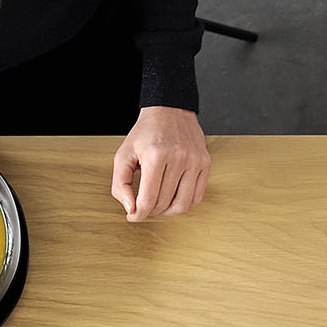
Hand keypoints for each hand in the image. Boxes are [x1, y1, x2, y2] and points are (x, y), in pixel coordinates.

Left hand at [111, 106, 211, 220]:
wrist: (170, 111)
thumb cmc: (145, 133)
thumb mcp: (123, 154)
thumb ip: (120, 183)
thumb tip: (131, 209)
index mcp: (155, 155)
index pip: (148, 199)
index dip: (138, 214)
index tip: (133, 216)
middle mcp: (178, 158)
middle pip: (164, 203)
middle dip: (151, 211)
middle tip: (144, 207)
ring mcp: (195, 161)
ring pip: (182, 204)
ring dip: (168, 211)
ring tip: (159, 206)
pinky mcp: (205, 163)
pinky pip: (197, 197)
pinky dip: (184, 203)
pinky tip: (173, 198)